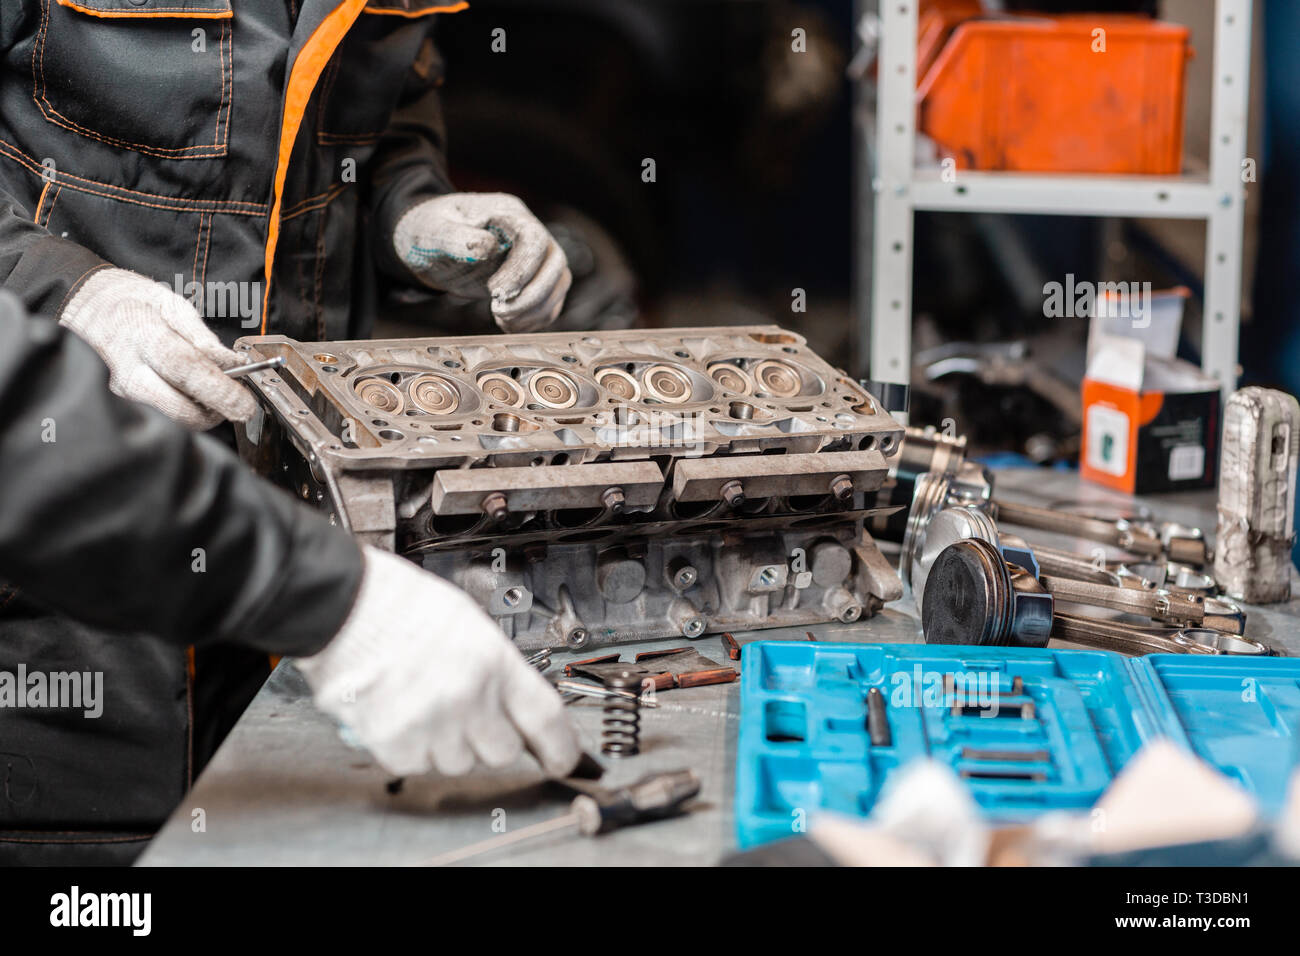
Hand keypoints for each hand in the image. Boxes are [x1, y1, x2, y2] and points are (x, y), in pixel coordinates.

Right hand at [58, 268, 254, 429]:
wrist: (81, 305)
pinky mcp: (116, 405)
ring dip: (197, 416)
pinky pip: (157, 420)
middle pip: (179, 410)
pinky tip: (184, 396)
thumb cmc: (129, 301)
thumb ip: (203, 338)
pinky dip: (179, 414)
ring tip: (206, 393)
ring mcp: (117, 392)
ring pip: (169, 422)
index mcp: (143, 336)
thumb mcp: (170, 303)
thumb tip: (232, 365)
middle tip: (231, 400)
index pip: (187, 371)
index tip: (246, 404)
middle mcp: (125, 370)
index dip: (221, 391)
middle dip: (213, 413)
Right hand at [293, 546, 580, 777]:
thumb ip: (497, 669)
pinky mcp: (394, 744)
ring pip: (459, 762)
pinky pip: (417, 765)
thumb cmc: (401, 605)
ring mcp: (431, 725)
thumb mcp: (470, 624)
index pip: (545, 719)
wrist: (343, 606)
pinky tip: (401, 713)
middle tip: (468, 711)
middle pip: (503, 751)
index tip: (566, 759)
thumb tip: (514, 704)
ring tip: (426, 703)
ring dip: (448, 743)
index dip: (562, 747)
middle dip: (490, 736)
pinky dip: (410, 747)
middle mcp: (467, 698)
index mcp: (493, 662)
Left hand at [394, 192, 571, 331]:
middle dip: (532, 295)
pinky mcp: (531, 276)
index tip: (495, 293)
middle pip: (555, 263)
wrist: (427, 240)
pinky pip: (550, 299)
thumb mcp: (432, 231)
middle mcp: (528, 230)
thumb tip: (487, 247)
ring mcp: (534, 254)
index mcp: (507, 212)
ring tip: (503, 320)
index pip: (533, 239)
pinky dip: (536, 317)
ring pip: (558, 283)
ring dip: (537, 309)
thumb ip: (456, 238)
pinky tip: (510, 324)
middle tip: (499, 312)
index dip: (522, 270)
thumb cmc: (427, 230)